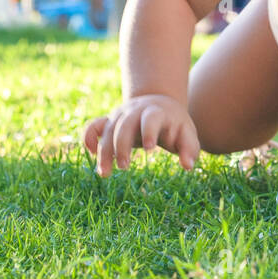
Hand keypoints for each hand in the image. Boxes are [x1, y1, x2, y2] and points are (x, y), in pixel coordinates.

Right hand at [82, 94, 200, 176]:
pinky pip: (94, 126)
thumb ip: (189, 149)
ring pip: (108, 130)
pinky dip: (88, 137)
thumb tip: (188, 167)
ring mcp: (121, 115)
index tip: (150, 150)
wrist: (159, 104)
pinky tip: (91, 153)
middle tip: (125, 167)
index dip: (150, 132)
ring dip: (104, 151)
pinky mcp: (110, 121)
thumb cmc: (176, 125)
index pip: (151, 118)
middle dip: (123, 146)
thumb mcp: (187, 134)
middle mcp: (136, 111)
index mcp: (157, 112)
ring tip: (105, 173)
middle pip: (125, 125)